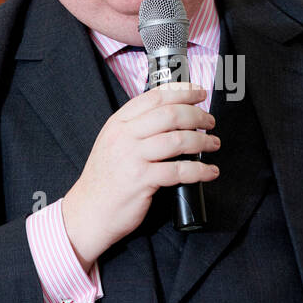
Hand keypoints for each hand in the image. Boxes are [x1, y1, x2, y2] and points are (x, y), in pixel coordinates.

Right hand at [60, 83, 219, 269]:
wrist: (88, 211)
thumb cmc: (105, 179)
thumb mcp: (113, 143)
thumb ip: (136, 127)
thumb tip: (171, 116)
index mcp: (118, 123)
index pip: (155, 97)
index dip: (182, 92)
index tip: (199, 93)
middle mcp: (124, 136)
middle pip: (170, 115)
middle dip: (197, 116)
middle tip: (209, 122)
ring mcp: (132, 158)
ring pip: (177, 140)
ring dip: (202, 141)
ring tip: (213, 143)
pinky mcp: (141, 180)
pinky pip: (179, 171)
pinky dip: (200, 170)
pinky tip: (209, 171)